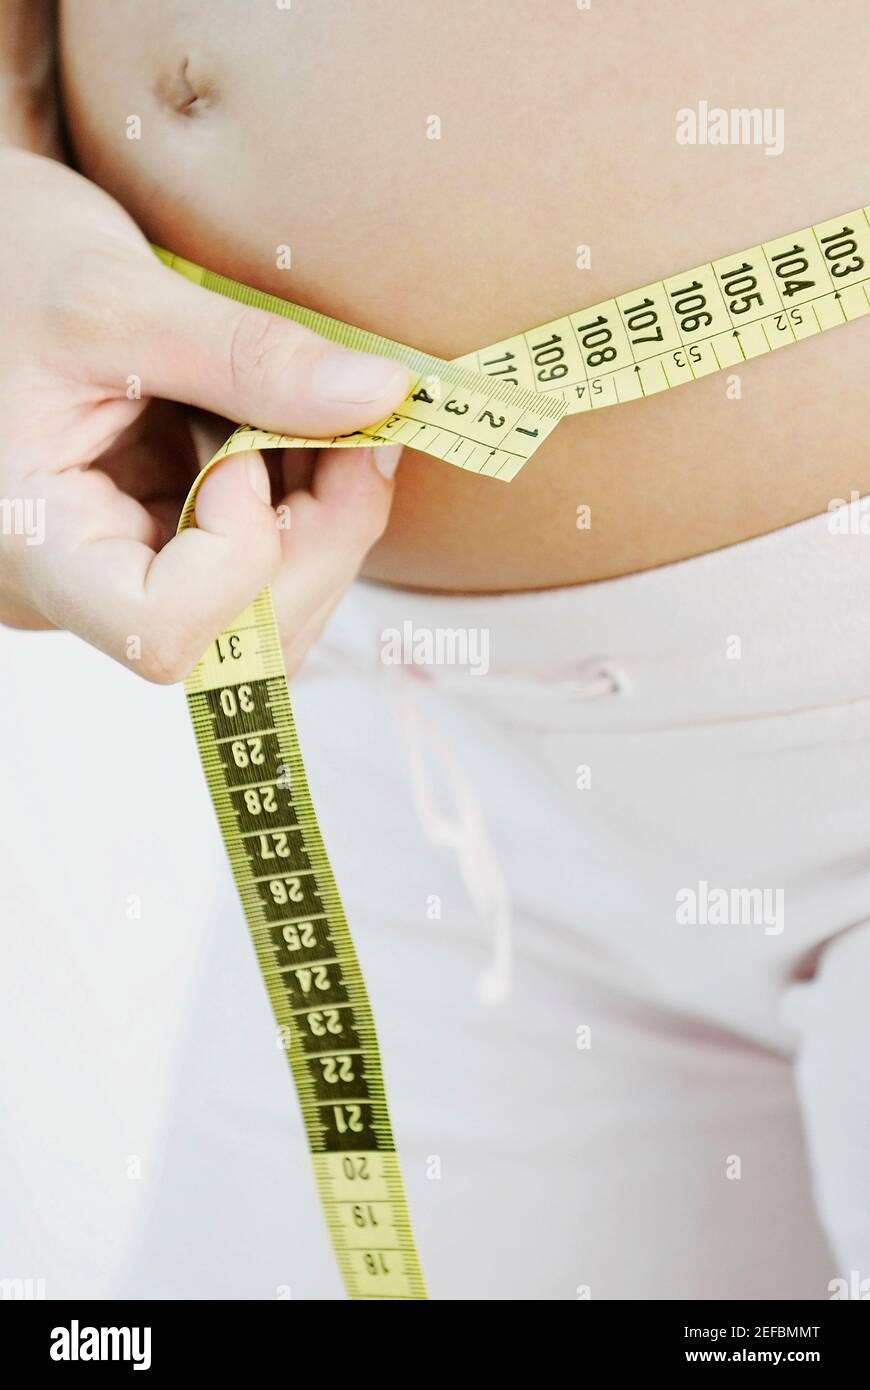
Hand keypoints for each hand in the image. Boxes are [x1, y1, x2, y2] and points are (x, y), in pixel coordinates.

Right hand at [0, 148, 408, 680]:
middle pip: (237, 644)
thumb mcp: (115, 295)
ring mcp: (120, 577)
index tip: (246, 455)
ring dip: (328, 531)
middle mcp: (75, 591)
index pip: (162, 636)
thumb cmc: (2, 263)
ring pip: (266, 625)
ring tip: (338, 430)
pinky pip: (260, 576)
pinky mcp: (158, 549)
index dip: (239, 557)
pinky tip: (309, 440)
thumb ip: (250, 356)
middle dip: (323, 543)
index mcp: (34, 544)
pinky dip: (310, 514)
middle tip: (363, 436)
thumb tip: (384, 396)